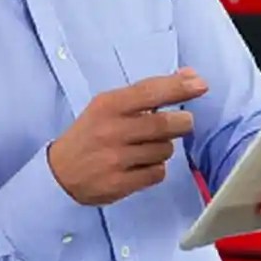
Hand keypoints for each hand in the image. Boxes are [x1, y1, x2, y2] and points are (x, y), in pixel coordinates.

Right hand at [49, 68, 207, 205]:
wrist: (59, 173)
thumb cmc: (90, 133)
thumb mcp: (109, 106)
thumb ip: (147, 93)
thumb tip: (191, 77)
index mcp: (108, 105)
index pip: (150, 92)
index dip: (179, 87)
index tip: (201, 85)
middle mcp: (112, 130)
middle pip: (165, 124)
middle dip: (182, 123)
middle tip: (181, 123)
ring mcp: (115, 159)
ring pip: (165, 150)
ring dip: (164, 148)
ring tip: (147, 147)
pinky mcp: (120, 183)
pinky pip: (157, 173)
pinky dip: (155, 168)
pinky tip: (140, 165)